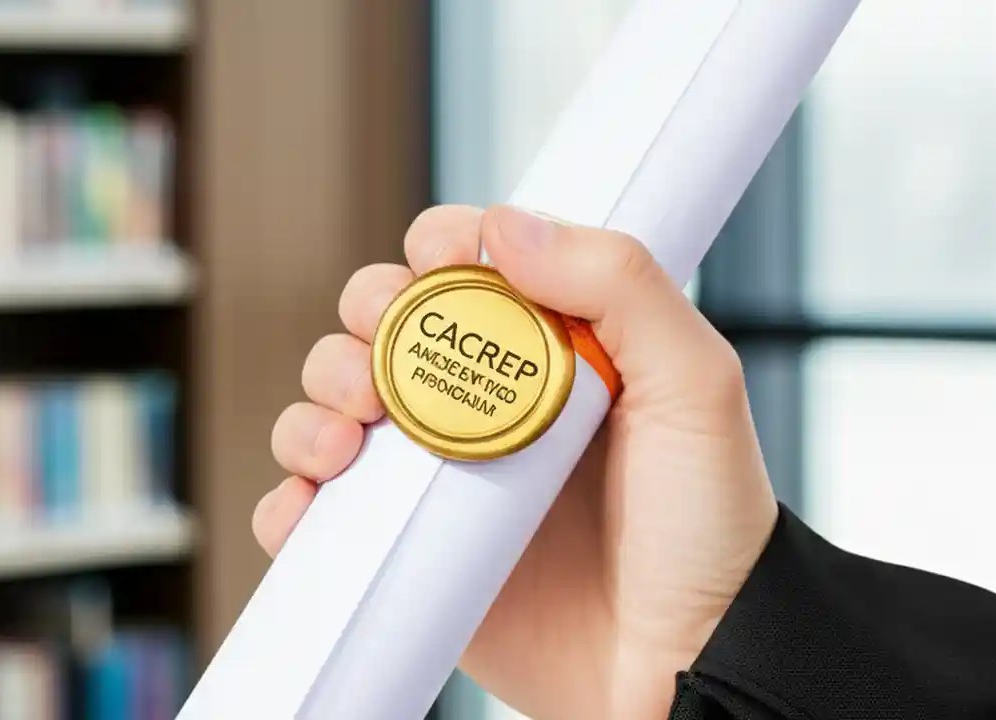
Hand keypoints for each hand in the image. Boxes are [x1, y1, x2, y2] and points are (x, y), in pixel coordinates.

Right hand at [255, 205, 777, 718]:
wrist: (683, 666)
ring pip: (335, 408)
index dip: (435, 250)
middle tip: (377, 368)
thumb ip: (620, 283)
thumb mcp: (694, 385)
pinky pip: (320, 515)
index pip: (467, 268)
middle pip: (386, 328)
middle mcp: (487, 405)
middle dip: (362, 325)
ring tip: (343, 441)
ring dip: (314, 404)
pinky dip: (289, 500)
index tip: (432, 264)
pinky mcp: (407, 551)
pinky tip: (310, 503)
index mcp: (549, 351)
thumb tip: (506, 226)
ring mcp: (441, 478)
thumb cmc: (706, 530)